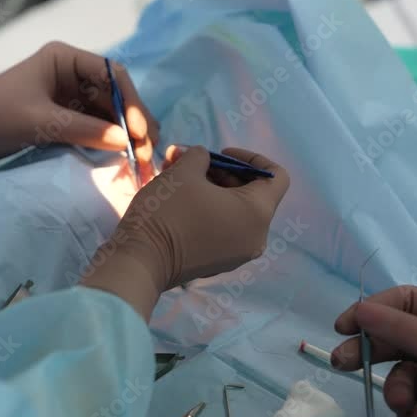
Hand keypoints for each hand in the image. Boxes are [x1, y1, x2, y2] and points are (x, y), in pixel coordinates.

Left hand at [0, 41, 158, 177]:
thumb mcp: (39, 123)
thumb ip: (84, 129)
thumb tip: (126, 140)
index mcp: (64, 59)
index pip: (113, 75)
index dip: (132, 103)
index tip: (141, 132)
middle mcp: (69, 72)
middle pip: (114, 95)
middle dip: (133, 122)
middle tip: (151, 151)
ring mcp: (65, 95)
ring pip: (106, 114)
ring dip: (123, 135)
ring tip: (142, 159)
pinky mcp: (59, 117)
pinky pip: (92, 127)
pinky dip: (106, 141)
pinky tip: (120, 158)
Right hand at [81, 146, 288, 319]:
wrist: (140, 260)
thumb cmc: (167, 212)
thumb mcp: (184, 171)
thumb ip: (200, 156)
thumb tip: (202, 158)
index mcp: (257, 213)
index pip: (276, 176)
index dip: (251, 158)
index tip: (220, 154)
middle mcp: (256, 236)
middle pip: (251, 193)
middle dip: (221, 171)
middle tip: (189, 161)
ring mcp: (238, 254)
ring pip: (234, 211)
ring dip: (211, 189)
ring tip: (178, 176)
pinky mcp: (218, 263)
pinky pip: (224, 229)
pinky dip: (208, 211)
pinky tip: (179, 201)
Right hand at [331, 286, 416, 416]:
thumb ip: (407, 332)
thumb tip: (362, 311)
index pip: (409, 301)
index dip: (375, 310)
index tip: (344, 326)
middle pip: (400, 337)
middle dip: (372, 353)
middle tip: (341, 365)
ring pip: (405, 375)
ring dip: (397, 392)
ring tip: (405, 408)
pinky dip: (412, 411)